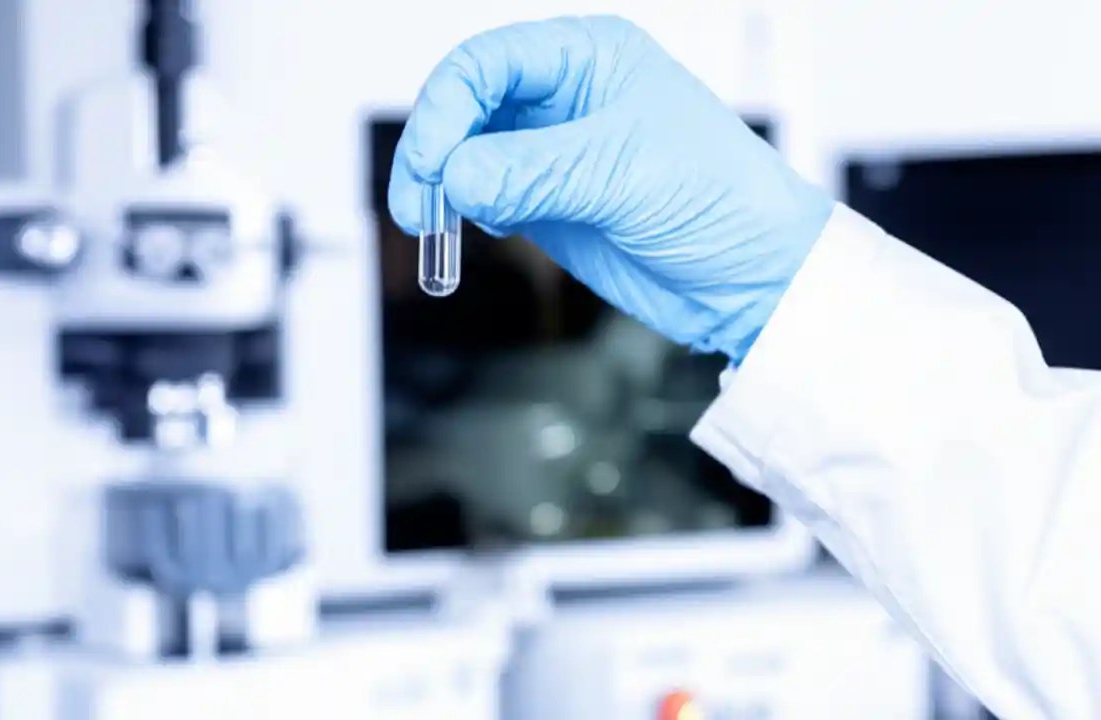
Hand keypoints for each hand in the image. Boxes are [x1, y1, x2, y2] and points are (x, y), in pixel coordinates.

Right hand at [388, 16, 833, 362]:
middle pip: (465, 107)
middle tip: (420, 207)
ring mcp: (554, 152)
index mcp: (588, 57)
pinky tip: (477, 230)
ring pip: (468, 154)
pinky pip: (486, 196)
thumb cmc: (721, 200)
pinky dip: (467, 213)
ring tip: (435, 227)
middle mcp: (565, 97)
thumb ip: (530, 171)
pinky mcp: (550, 202)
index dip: (446, 110)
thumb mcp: (620, 173)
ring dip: (443, 187)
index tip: (434, 166)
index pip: (485, 63)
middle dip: (434, 153)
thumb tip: (455, 176)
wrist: (756, 279)